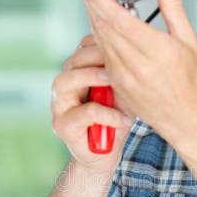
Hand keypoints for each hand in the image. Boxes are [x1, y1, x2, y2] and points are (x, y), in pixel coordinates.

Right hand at [51, 33, 133, 170]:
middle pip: (71, 61)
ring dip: (91, 76)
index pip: (82, 49)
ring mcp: (59, 106)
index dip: (98, 42)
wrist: (104, 157)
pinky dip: (105, 114)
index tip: (119, 39)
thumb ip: (123, 77)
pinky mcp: (62, 126)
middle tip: (116, 56)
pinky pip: (83, 113)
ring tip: (113, 78)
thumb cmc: (114, 122)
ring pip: (66, 81)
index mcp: (77, 74)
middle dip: (94, 55)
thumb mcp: (123, 95)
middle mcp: (64, 87)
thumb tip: (137, 53)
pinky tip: (122, 118)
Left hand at [81, 0, 196, 149]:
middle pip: (103, 26)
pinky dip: (99, 35)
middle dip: (91, 1)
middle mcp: (136, 64)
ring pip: (99, 39)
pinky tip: (100, 22)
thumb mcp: (187, 39)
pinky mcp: (116, 83)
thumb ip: (172, 6)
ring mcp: (122, 76)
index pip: (119, 19)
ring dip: (93, 16)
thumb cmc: (190, 80)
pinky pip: (102, 53)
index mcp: (156, 50)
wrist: (186, 118)